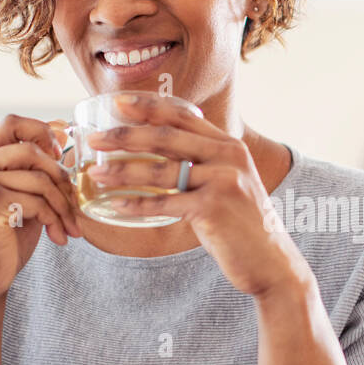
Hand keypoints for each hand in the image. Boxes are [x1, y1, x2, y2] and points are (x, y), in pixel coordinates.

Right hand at [0, 114, 82, 301]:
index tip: (61, 156)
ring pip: (39, 178)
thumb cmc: (2, 243)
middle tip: (74, 205)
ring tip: (69, 228)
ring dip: (63, 206)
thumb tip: (65, 137)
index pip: (11, 123)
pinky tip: (57, 238)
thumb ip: (32, 173)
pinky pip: (37, 200)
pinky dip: (55, 219)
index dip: (42, 131)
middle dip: (61, 177)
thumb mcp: (19, 200)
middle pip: (31, 149)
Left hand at [86, 95, 307, 296]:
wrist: (270, 261)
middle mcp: (228, 156)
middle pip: (165, 138)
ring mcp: (222, 181)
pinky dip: (137, 204)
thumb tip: (161, 156)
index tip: (116, 103)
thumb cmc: (242, 224)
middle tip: (93, 140)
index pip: (182, 117)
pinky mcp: (213, 208)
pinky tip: (116, 205)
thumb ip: (203, 165)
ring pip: (160, 170)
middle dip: (124, 137)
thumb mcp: (229, 184)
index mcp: (229, 146)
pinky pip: (165, 203)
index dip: (147, 107)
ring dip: (123, 171)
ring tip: (95, 173)